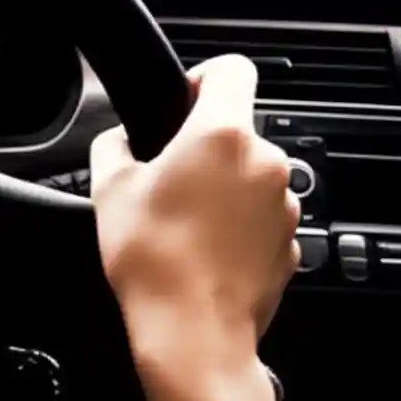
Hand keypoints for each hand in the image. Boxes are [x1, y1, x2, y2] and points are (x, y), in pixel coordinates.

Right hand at [91, 55, 296, 400]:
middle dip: (203, 147)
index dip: (204, 76)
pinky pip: (261, 216)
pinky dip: (237, 224)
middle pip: (237, 129)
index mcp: (222, 134)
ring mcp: (284, 203)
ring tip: (182, 221)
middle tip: (164, 179)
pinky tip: (203, 248)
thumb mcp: (109, 188)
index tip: (184, 99)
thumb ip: (115, 145)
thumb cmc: (153, 259)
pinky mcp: (291, 241)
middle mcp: (265, 161)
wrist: (192, 332)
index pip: (232, 68)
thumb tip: (121, 140)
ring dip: (222, 187)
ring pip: (251, 175)